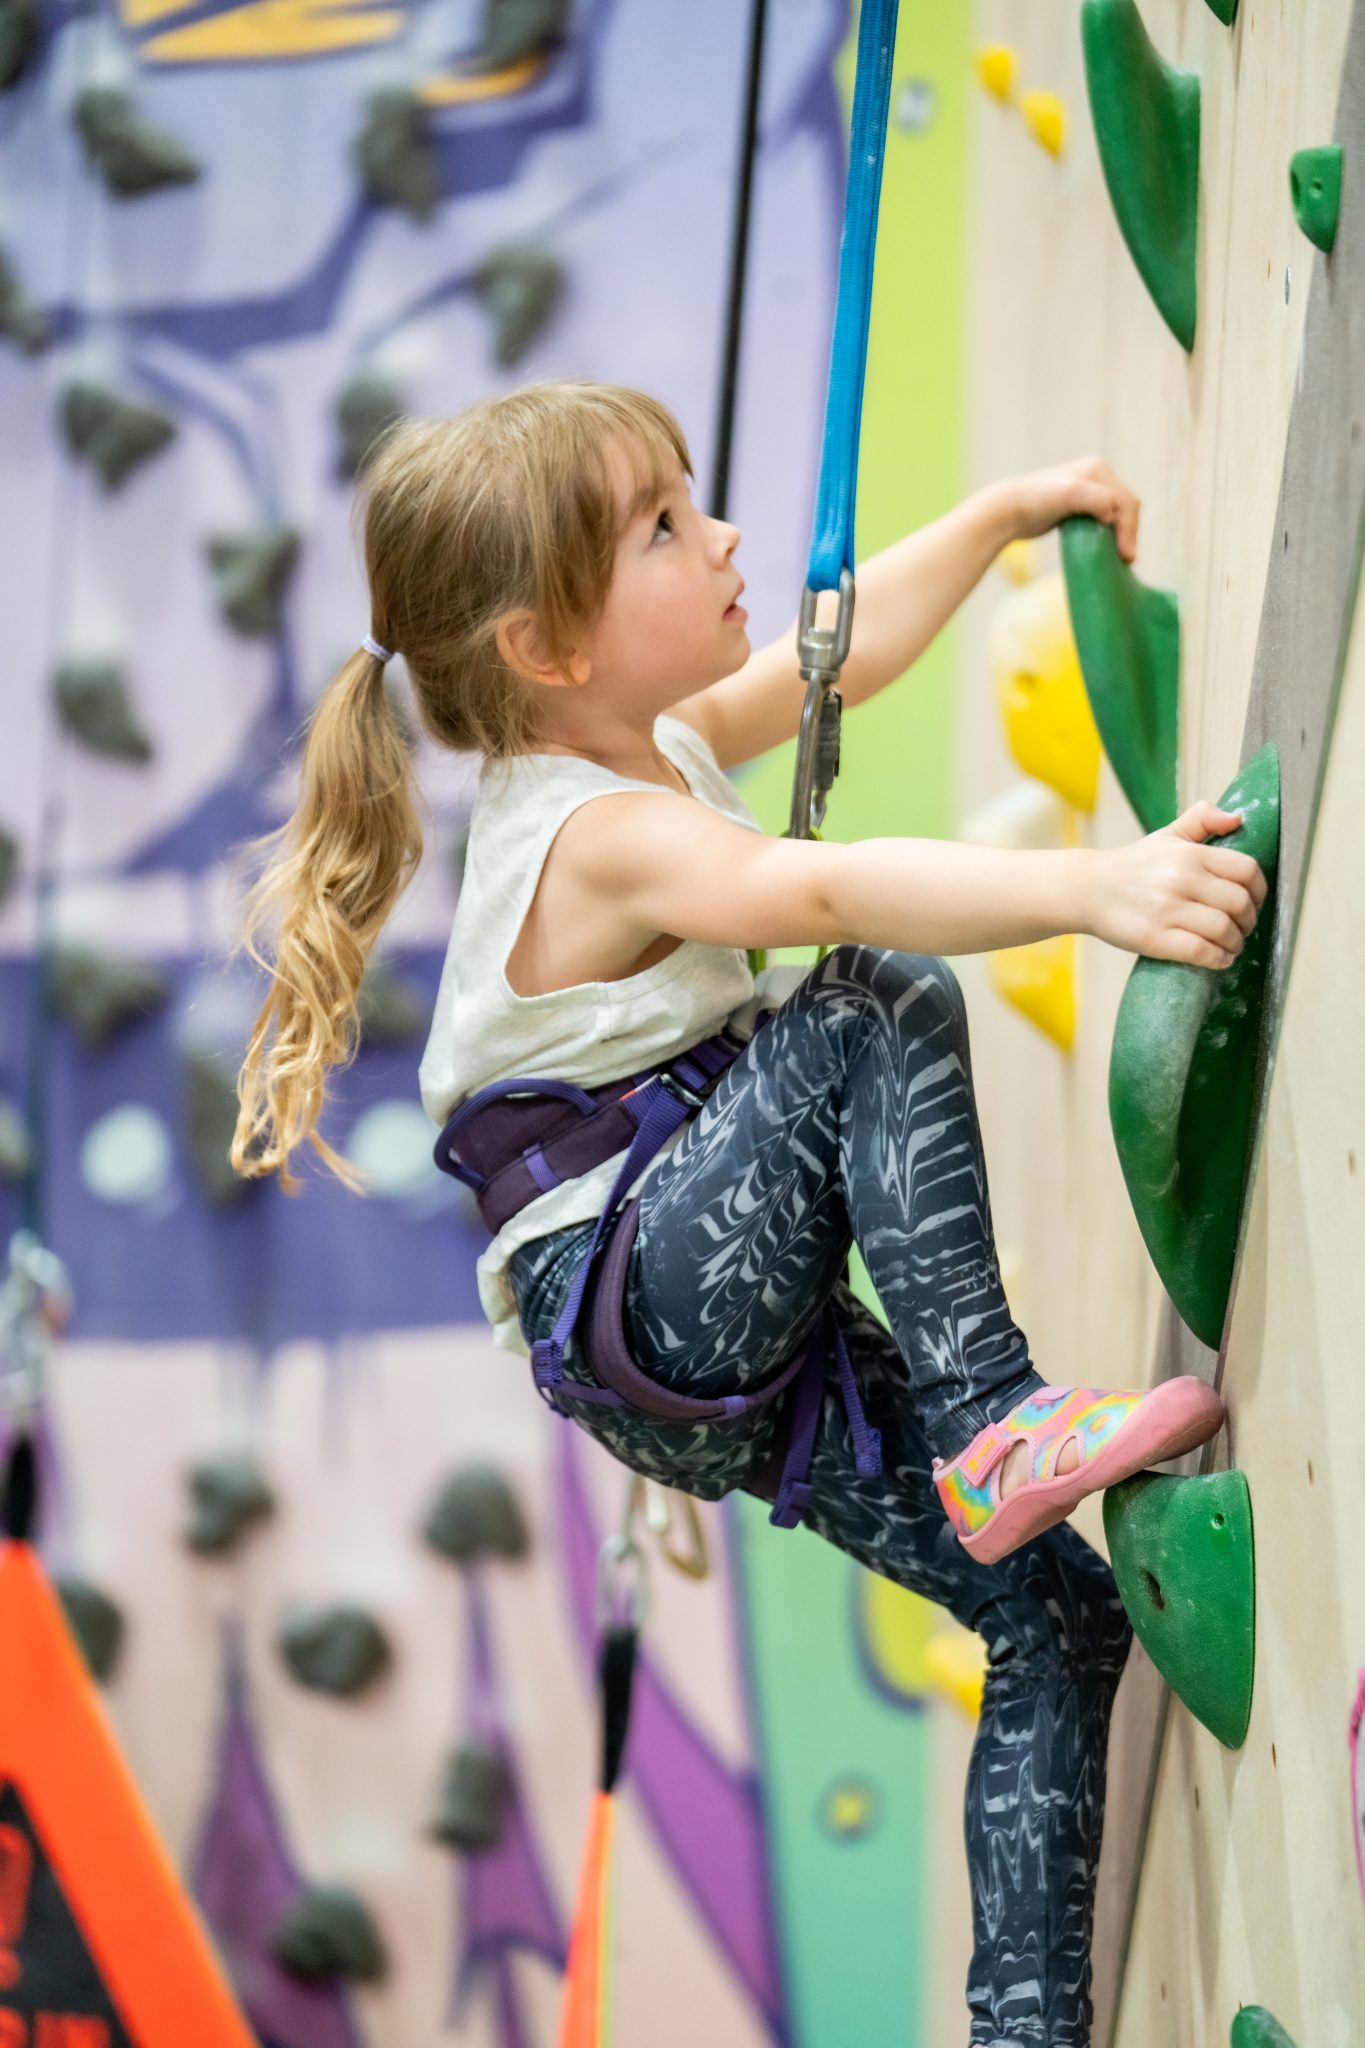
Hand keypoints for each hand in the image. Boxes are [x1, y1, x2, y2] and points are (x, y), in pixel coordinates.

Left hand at [1007, 458, 1140, 562]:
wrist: (1006, 511)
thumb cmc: (1035, 501)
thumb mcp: (1068, 493)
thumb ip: (1095, 498)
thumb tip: (1113, 513)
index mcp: (1099, 470)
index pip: (1126, 501)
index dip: (1129, 529)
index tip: (1126, 556)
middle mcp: (1097, 477)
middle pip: (1124, 508)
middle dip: (1129, 533)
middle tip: (1127, 560)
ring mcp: (1088, 493)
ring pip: (1116, 516)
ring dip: (1121, 536)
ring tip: (1120, 559)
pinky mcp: (1078, 509)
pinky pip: (1103, 523)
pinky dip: (1109, 536)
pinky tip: (1107, 552)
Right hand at [1085, 800, 1267, 966]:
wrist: (1087, 889)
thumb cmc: (1132, 865)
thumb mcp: (1166, 836)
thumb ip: (1201, 821)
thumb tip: (1237, 819)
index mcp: (1189, 854)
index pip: (1246, 870)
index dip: (1259, 890)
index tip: (1253, 901)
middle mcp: (1181, 879)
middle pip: (1239, 903)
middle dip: (1248, 921)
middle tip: (1242, 928)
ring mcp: (1167, 910)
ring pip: (1223, 930)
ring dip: (1235, 943)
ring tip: (1231, 945)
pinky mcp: (1155, 938)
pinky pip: (1201, 951)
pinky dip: (1218, 959)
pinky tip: (1219, 958)